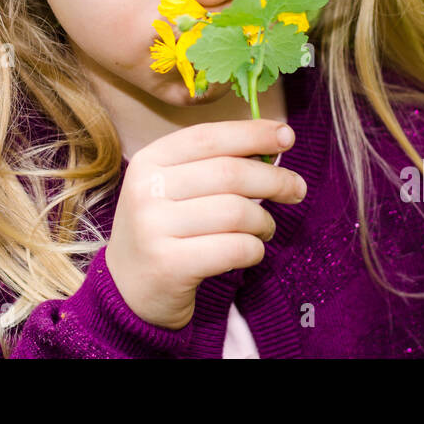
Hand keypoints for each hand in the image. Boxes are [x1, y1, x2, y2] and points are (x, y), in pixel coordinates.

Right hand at [105, 119, 307, 330]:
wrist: (127, 290)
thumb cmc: (163, 230)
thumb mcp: (173, 188)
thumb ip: (213, 163)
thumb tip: (274, 143)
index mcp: (149, 160)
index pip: (208, 137)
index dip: (252, 133)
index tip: (287, 137)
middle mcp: (147, 189)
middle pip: (228, 173)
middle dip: (273, 179)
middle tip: (297, 189)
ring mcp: (154, 227)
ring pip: (236, 212)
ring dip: (264, 221)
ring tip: (265, 228)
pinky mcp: (170, 265)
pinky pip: (234, 248)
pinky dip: (254, 249)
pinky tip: (251, 251)